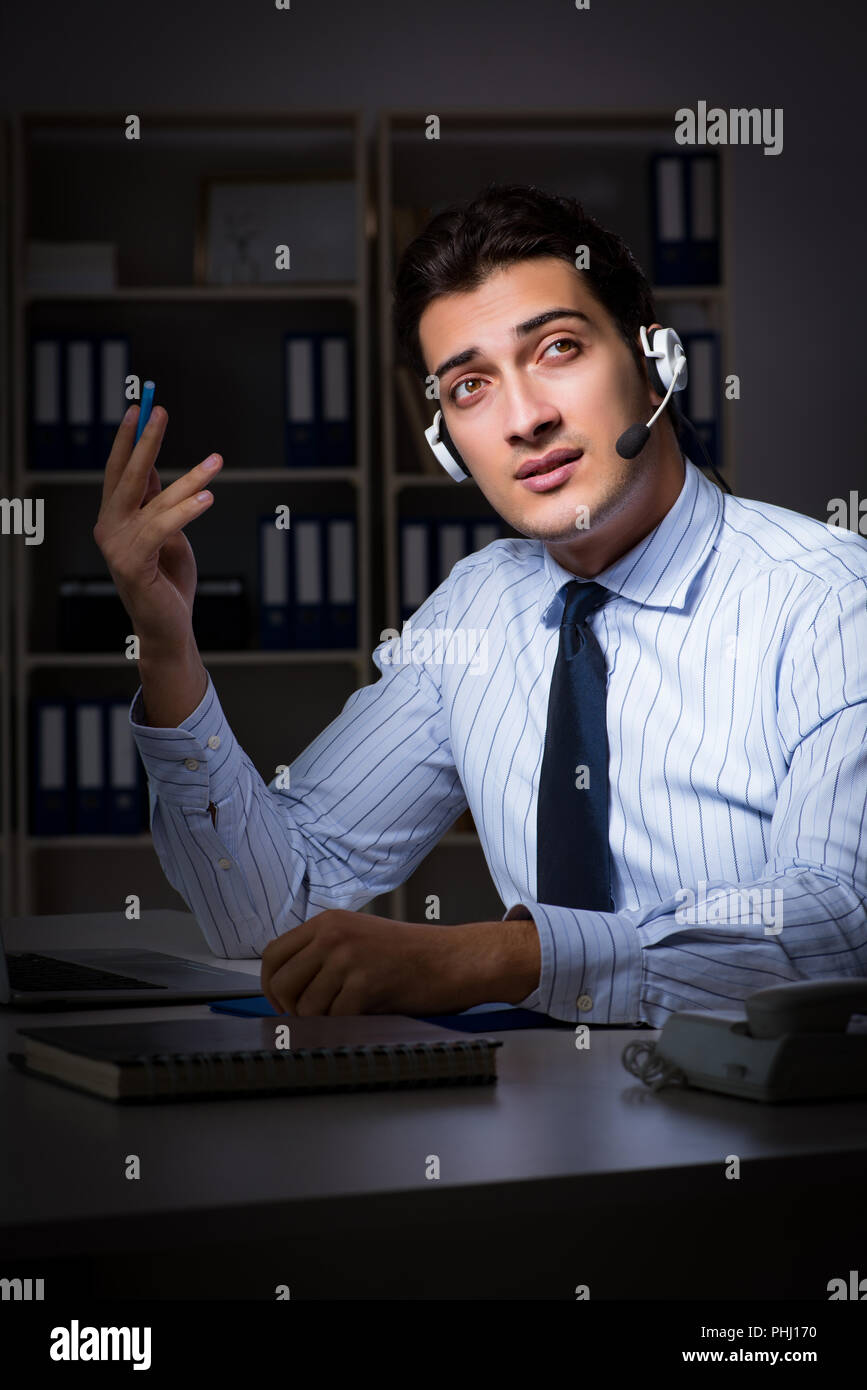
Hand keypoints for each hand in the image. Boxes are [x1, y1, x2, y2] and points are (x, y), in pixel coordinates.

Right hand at [92, 404, 222, 652]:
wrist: (168, 627)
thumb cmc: (169, 581)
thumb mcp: (165, 531)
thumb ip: (156, 501)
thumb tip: (151, 463)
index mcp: (114, 518)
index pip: (120, 471)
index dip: (130, 439)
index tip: (142, 408)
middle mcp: (108, 528)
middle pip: (129, 476)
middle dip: (146, 441)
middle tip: (160, 409)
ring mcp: (116, 547)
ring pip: (156, 502)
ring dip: (190, 479)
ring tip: (217, 461)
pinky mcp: (132, 565)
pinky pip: (163, 528)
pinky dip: (186, 511)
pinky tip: (208, 498)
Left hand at [260, 910, 469, 1016]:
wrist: (452, 959)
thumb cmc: (408, 956)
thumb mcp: (358, 940)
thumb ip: (322, 956)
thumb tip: (284, 992)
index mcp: (327, 922)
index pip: (273, 954)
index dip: (270, 985)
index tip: (281, 1003)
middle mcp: (333, 935)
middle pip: (280, 982)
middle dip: (289, 1009)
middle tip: (309, 1019)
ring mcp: (348, 957)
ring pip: (305, 1006)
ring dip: (321, 1020)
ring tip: (347, 1013)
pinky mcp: (365, 982)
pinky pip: (334, 1018)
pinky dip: (346, 1025)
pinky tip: (365, 1014)